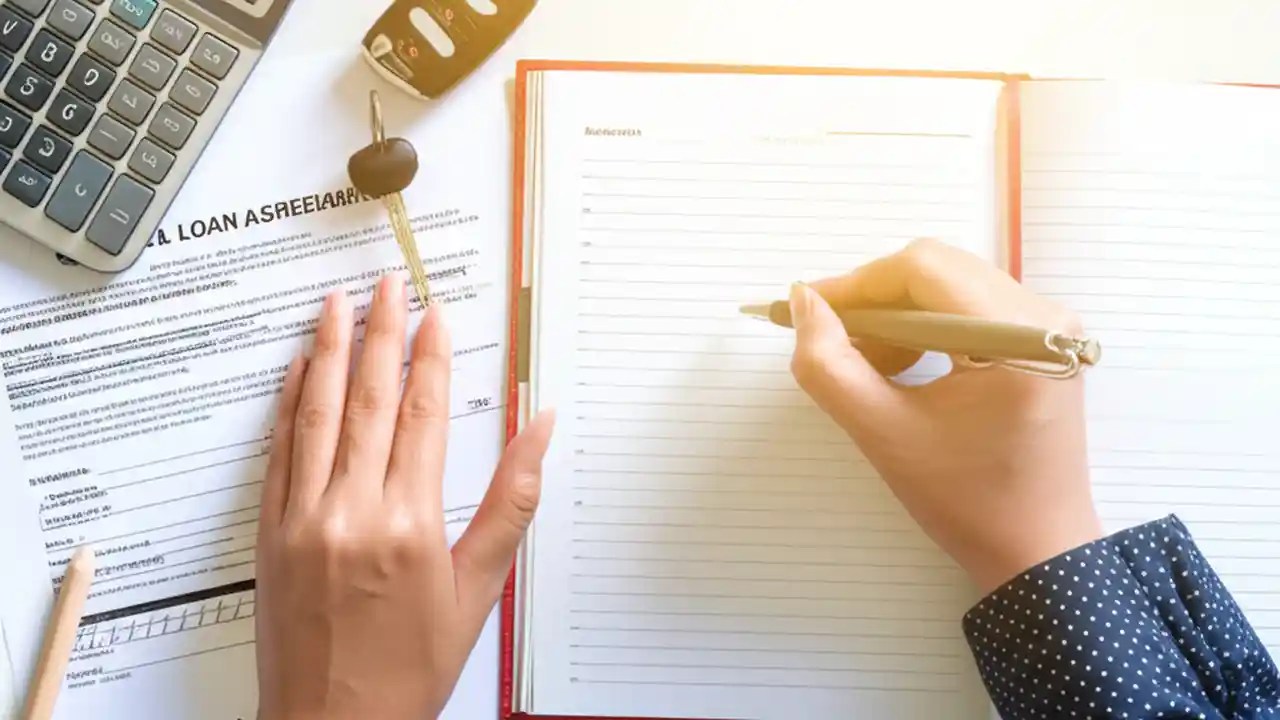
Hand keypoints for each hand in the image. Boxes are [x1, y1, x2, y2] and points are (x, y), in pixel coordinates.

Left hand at [254, 273, 555, 719]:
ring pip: (317, 414)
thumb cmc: (409, 668)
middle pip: (370, 399)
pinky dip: (289, 404)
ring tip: (336, 304)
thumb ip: (511, 502)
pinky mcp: (269, 532)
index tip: (437, 316)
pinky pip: (278, 451)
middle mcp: (350, 511)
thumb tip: (540, 432)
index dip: (432, 356)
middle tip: (387, 284)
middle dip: (381, 332)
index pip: (423, 414)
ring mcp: (302, 519)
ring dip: (329, 351)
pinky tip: (298, 370)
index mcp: (409, 523)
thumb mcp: (479, 590)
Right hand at [788, 238, 1100, 593]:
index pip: (922, 268)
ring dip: (897, 317)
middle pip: (936, 269)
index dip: (856, 285)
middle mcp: (1043, 314)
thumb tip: (803, 303)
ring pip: (948, 285)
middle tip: (837, 347)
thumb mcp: (883, 434)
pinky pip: (967, 308)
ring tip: (871, 369)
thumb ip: (830, 366)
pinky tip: (903, 370)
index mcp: (1016, 335)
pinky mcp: (1043, 340)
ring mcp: (1048, 325)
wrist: (1037, 551)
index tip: (808, 314)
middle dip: (875, 302)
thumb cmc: (965, 502)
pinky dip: (924, 329)